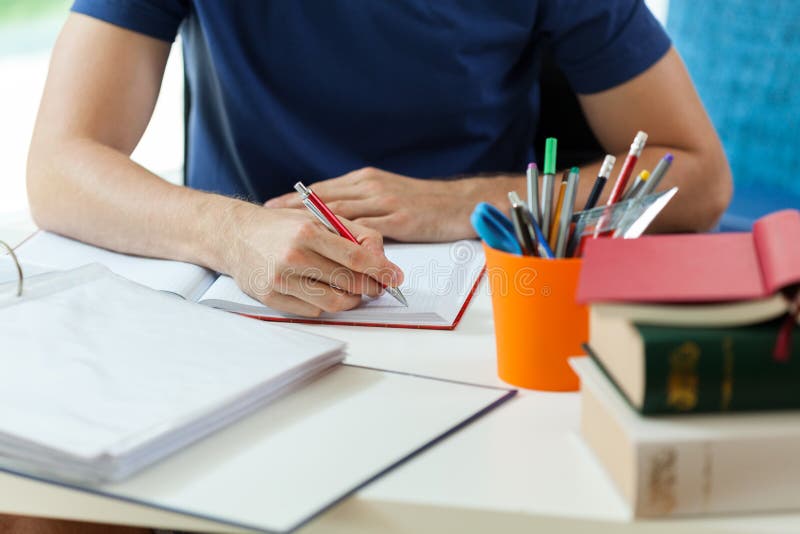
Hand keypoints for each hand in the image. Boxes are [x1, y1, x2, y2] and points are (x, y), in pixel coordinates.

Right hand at [220, 203, 403, 316]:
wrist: (236, 236)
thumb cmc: (282, 226)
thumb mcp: (318, 218)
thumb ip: (354, 233)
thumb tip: (382, 258)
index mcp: (307, 232)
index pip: (356, 258)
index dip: (381, 270)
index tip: (396, 277)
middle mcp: (293, 257)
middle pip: (349, 283)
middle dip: (371, 287)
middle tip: (378, 286)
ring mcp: (281, 280)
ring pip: (334, 303)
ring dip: (352, 300)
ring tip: (355, 291)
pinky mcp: (271, 298)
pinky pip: (313, 311)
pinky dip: (326, 305)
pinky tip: (326, 291)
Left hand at [264, 167, 520, 241]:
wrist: (460, 203)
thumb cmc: (426, 204)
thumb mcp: (391, 196)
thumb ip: (366, 205)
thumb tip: (341, 221)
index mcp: (367, 180)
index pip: (324, 190)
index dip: (296, 199)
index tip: (272, 207)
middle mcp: (371, 187)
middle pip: (324, 200)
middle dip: (293, 210)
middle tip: (268, 220)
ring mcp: (384, 202)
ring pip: (340, 215)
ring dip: (313, 226)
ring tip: (288, 236)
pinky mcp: (397, 220)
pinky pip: (365, 232)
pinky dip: (344, 243)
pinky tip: (326, 251)